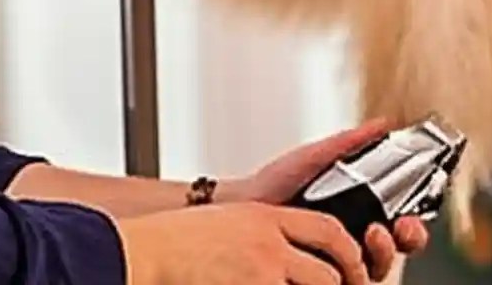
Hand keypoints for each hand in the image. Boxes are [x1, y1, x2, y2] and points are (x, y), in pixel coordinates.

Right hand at [119, 203, 389, 283]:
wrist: (139, 253)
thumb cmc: (174, 242)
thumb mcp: (230, 222)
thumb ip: (264, 232)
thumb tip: (288, 252)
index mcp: (266, 218)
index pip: (328, 230)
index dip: (349, 251)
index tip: (352, 265)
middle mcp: (269, 245)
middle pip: (328, 272)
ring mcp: (260, 274)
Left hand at [217, 119, 429, 270]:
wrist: (238, 206)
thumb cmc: (272, 185)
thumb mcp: (316, 157)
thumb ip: (351, 142)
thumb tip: (383, 124)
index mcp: (360, 210)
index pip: (401, 223)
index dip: (413, 224)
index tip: (410, 216)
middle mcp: (353, 237)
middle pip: (398, 248)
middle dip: (408, 239)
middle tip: (397, 226)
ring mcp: (337, 259)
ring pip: (377, 269)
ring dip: (384, 253)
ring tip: (369, 234)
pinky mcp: (318, 275)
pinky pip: (344, 280)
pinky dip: (352, 272)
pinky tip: (344, 256)